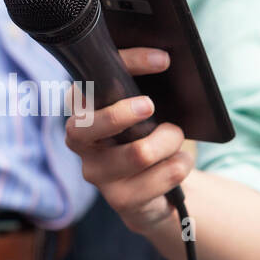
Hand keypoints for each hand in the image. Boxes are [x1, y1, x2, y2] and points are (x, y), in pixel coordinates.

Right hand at [65, 48, 192, 233]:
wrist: (153, 189)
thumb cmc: (144, 134)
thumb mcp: (140, 107)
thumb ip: (139, 85)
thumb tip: (164, 59)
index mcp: (80, 107)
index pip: (90, 81)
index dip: (127, 64)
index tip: (162, 60)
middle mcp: (78, 142)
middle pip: (89, 125)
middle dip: (122, 113)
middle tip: (150, 106)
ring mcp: (96, 173)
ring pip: (140, 152)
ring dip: (169, 140)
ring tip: (175, 139)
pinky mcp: (120, 199)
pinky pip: (162, 176)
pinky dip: (181, 164)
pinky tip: (179, 161)